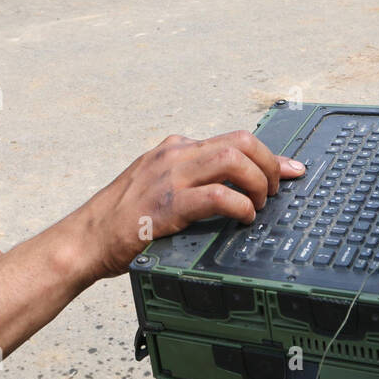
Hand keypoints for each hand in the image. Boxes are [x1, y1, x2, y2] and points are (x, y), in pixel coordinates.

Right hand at [78, 130, 304, 278]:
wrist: (86, 238)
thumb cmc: (122, 220)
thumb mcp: (156, 186)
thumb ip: (189, 179)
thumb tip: (230, 188)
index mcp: (174, 149)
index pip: (233, 139)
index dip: (269, 155)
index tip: (292, 169)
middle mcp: (174, 156)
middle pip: (239, 141)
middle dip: (269, 164)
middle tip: (276, 191)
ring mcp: (170, 177)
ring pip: (232, 160)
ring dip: (257, 182)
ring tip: (259, 204)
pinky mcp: (167, 204)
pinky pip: (217, 195)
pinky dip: (239, 205)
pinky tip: (243, 217)